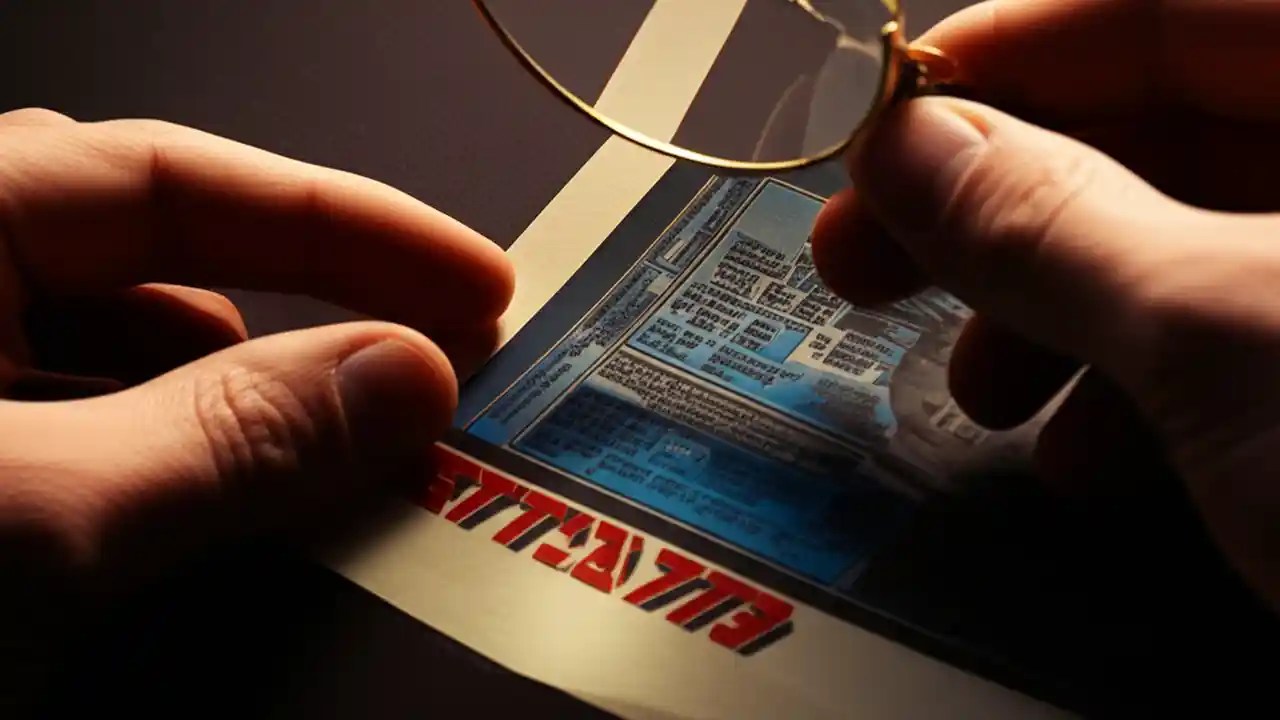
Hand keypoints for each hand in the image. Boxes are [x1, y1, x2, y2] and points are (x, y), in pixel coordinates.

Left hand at [0, 109, 512, 694]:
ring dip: (246, 422)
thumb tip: (403, 376)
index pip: (177, 181)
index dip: (348, 224)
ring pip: (133, 372)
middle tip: (438, 374)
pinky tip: (228, 529)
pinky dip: (183, 480)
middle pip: (166, 270)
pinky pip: (100, 448)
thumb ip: (227, 438)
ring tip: (346, 476)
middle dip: (307, 323)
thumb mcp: (35, 515)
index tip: (477, 284)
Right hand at [812, 0, 1279, 610]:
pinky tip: (1080, 456)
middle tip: (871, 256)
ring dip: (1046, 318)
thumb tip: (911, 153)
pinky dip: (1130, 393)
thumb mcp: (1224, 330)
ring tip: (977, 390)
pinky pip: (1224, 344)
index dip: (1000, 54)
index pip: (1164, 6)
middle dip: (995, 210)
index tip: (881, 123)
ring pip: (1179, 249)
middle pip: (1157, 132)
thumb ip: (1052, 226)